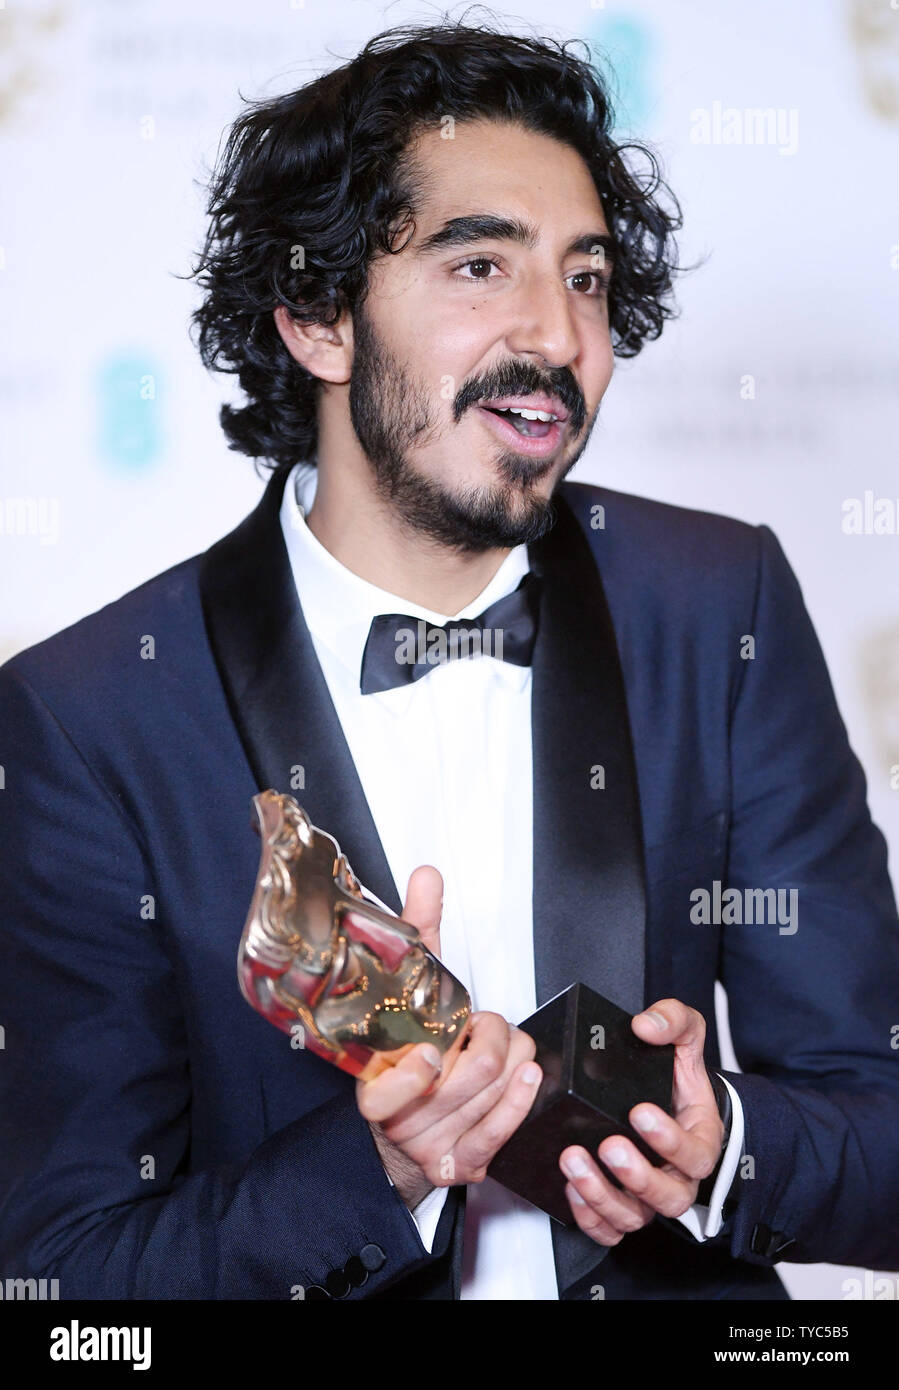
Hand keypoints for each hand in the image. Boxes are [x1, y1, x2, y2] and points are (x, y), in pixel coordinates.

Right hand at [357, 865, 541, 1208]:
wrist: (405, 1123)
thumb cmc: (409, 1043)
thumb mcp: (408, 986)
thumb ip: (418, 932)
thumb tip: (428, 874)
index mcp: (371, 1082)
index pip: (383, 1094)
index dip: (412, 1076)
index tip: (428, 1054)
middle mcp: (397, 1121)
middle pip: (469, 1075)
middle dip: (492, 1038)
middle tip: (485, 1026)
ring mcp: (429, 1148)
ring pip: (495, 1092)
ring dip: (513, 1059)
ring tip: (502, 1046)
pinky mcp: (461, 1165)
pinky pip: (501, 1131)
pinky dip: (522, 1097)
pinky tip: (529, 1074)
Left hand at [559, 998, 724, 1245]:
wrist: (666, 1104)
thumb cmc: (676, 1081)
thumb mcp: (684, 1041)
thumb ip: (675, 1021)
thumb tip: (647, 1025)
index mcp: (699, 1140)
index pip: (695, 1154)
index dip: (669, 1139)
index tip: (640, 1112)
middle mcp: (677, 1177)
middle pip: (669, 1197)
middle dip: (637, 1175)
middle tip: (608, 1146)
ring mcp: (648, 1197)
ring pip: (634, 1216)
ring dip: (603, 1195)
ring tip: (574, 1161)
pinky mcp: (621, 1207)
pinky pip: (609, 1229)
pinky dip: (590, 1217)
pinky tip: (570, 1188)